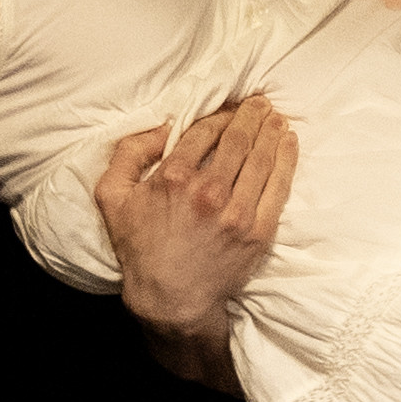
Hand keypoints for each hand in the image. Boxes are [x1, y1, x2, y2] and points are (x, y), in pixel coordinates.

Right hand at [99, 97, 296, 377]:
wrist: (171, 298)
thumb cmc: (139, 247)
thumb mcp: (111, 196)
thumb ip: (128, 153)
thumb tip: (161, 126)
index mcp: (172, 178)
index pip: (205, 132)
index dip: (220, 115)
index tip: (230, 108)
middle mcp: (207, 191)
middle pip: (237, 140)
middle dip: (251, 116)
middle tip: (259, 102)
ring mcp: (236, 213)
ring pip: (260, 159)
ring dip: (271, 131)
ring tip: (275, 117)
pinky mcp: (258, 232)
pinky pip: (278, 186)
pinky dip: (286, 159)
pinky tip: (289, 142)